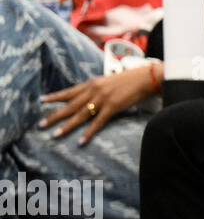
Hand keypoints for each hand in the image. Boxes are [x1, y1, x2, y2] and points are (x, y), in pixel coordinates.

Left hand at [40, 64, 159, 144]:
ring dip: (67, 126)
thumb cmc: (132, 79)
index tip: (42, 101)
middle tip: (41, 125)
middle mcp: (94, 90)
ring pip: (80, 115)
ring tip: (55, 135)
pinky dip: (89, 133)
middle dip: (54, 116)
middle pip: (70, 105)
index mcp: (93, 83)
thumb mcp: (110, 81)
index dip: (55, 97)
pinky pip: (98, 122)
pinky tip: (81, 141)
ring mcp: (103, 98)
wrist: (147, 77)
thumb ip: (99, 88)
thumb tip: (90, 96)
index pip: (69, 91)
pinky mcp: (113, 107)